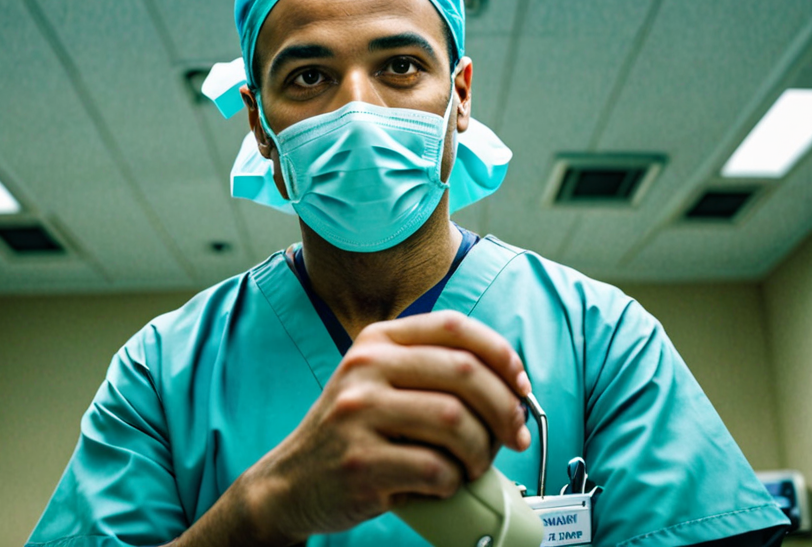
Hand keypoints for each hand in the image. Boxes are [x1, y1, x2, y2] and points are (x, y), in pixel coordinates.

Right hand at [240, 310, 532, 543]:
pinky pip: (433, 468)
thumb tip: (512, 386)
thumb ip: (430, 369)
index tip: (520, 384)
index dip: (500, 353)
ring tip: (474, 465)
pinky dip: (453, 481)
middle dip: (504, 408)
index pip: (455, 326)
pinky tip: (444, 484)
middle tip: (514, 436)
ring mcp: (359, 412)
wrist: (291, 481)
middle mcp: (366, 366)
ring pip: (455, 421)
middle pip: (464, 372)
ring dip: (481, 451)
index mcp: (379, 340)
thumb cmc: (354, 431)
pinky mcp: (359, 462)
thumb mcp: (380, 380)